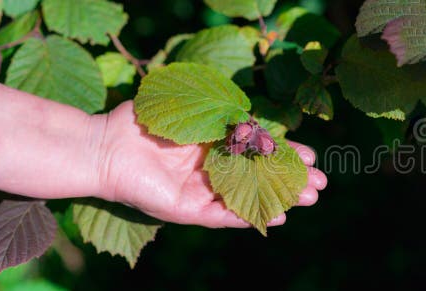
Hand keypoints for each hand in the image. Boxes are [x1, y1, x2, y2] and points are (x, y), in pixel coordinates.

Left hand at [92, 101, 326, 227]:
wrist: (104, 146)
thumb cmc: (142, 122)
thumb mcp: (190, 110)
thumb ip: (220, 114)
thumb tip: (254, 116)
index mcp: (215, 146)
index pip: (259, 153)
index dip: (285, 155)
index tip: (311, 155)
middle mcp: (212, 171)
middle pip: (261, 178)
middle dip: (292, 180)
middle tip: (321, 184)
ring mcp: (202, 193)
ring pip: (249, 198)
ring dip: (280, 199)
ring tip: (309, 199)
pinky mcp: (188, 211)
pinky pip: (225, 216)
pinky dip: (250, 216)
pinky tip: (276, 215)